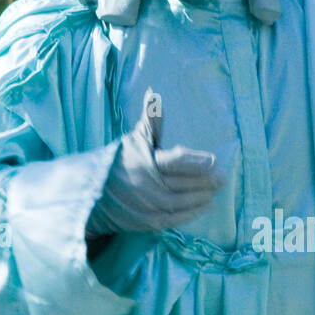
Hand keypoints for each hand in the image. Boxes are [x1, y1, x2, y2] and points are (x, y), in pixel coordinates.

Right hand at [87, 87, 223, 236]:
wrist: (91, 192)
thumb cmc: (119, 161)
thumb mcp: (134, 139)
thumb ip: (150, 120)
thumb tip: (154, 93)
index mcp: (144, 161)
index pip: (175, 161)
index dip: (195, 161)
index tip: (213, 160)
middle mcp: (145, 184)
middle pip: (182, 183)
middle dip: (205, 180)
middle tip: (223, 177)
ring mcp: (145, 205)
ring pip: (181, 202)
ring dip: (202, 196)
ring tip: (217, 190)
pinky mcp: (145, 221)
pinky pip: (174, 219)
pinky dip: (192, 213)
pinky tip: (207, 205)